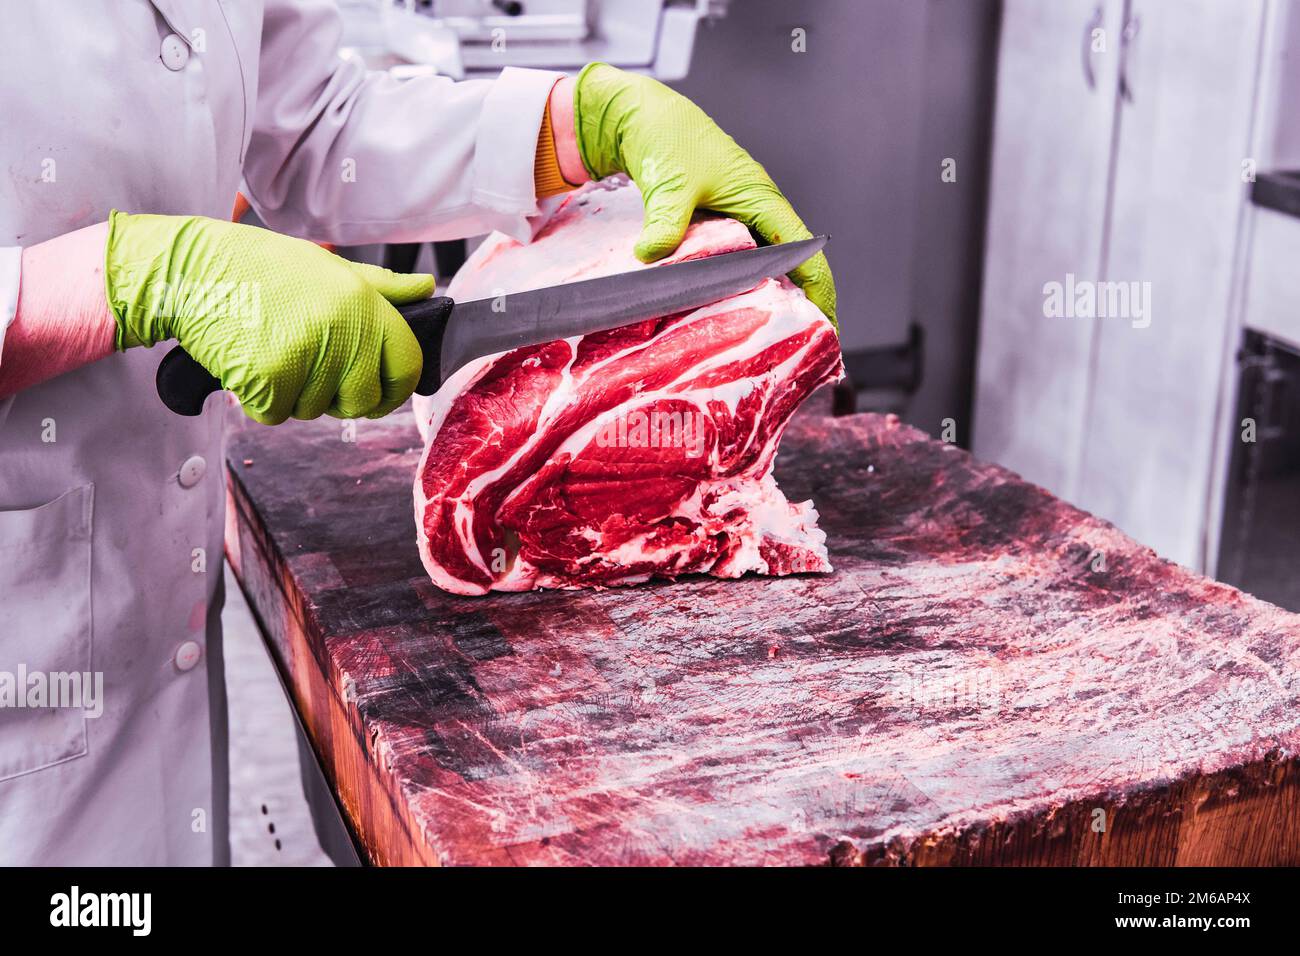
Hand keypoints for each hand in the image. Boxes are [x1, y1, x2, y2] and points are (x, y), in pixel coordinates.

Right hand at [104, 213, 433, 423]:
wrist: (190, 269)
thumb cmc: (260, 268)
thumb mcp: (329, 267)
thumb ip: (382, 286)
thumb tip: (426, 289)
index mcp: (363, 302)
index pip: (406, 366)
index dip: (394, 388)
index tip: (377, 391)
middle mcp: (342, 329)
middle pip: (362, 400)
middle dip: (338, 396)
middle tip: (307, 364)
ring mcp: (305, 355)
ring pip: (315, 410)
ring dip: (294, 394)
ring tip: (271, 347)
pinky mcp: (267, 378)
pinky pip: (275, 414)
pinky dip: (260, 399)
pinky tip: (249, 360)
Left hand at [567, 63, 836, 325]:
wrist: (640, 116)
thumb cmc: (668, 136)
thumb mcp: (671, 182)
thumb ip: (668, 221)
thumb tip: (654, 255)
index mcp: (762, 198)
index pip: (804, 253)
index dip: (819, 290)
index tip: (825, 326)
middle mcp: (755, 211)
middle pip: (790, 266)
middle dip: (798, 305)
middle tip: (797, 347)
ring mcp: (735, 219)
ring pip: (761, 267)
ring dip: (766, 299)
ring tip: (766, 341)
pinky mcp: (712, 226)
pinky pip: (732, 264)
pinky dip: (733, 288)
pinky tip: (723, 312)